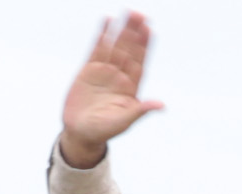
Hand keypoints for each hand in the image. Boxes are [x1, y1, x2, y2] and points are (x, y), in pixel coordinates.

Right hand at [61, 11, 164, 167]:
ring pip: (115, 45)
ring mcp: (105, 70)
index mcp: (131, 85)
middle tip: (140, 14)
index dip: (145, 45)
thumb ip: (140, 111)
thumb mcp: (123, 122)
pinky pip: (97, 48)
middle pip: (129, 49)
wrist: (80, 133)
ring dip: (122, 29)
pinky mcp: (89, 69)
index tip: (149, 30)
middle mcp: (120, 74)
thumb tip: (161, 105)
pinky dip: (102, 34)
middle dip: (135, 32)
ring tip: (129, 12)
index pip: (140, 61)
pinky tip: (108, 20)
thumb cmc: (104, 130)